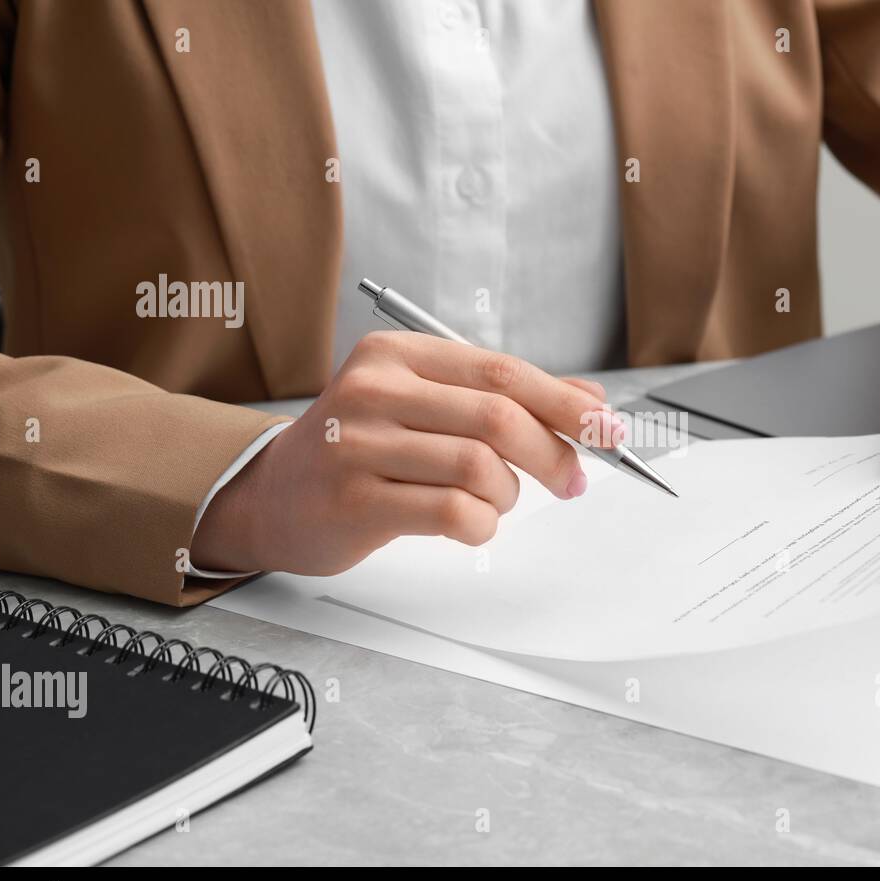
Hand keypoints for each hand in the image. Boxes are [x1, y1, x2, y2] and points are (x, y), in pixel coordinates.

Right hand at [191, 331, 619, 574]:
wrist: (272, 496)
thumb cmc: (360, 448)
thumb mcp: (425, 404)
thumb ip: (502, 398)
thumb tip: (590, 400)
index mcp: (397, 355)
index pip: (502, 371)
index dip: (566, 403)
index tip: (607, 429)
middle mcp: (374, 391)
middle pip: (498, 417)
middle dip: (553, 454)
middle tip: (572, 480)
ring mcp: (357, 445)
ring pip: (480, 468)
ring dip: (509, 495)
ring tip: (495, 501)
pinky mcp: (354, 501)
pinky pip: (454, 514)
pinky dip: (483, 525)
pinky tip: (472, 523)